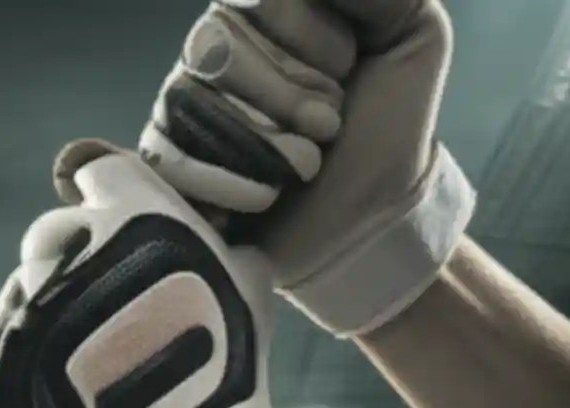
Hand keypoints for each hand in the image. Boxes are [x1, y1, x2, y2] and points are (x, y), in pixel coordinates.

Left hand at [0, 144, 310, 407]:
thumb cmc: (225, 364)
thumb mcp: (251, 290)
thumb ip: (234, 251)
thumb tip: (233, 248)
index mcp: (130, 212)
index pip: (99, 171)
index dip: (110, 198)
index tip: (119, 228)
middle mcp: (68, 244)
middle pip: (56, 231)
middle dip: (75, 258)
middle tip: (107, 305)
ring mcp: (25, 298)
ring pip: (27, 286)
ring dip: (49, 309)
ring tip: (85, 357)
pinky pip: (3, 338)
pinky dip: (25, 355)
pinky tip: (58, 387)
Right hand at [139, 0, 475, 336]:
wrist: (364, 223)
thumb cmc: (384, 128)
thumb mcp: (410, 33)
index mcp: (261, 8)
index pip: (261, 1)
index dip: (319, 46)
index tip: (350, 74)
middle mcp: (209, 45)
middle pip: (219, 47)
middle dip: (292, 99)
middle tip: (328, 128)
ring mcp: (176, 102)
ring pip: (194, 101)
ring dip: (268, 147)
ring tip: (302, 167)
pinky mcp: (159, 159)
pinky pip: (169, 156)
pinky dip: (233, 185)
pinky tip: (263, 194)